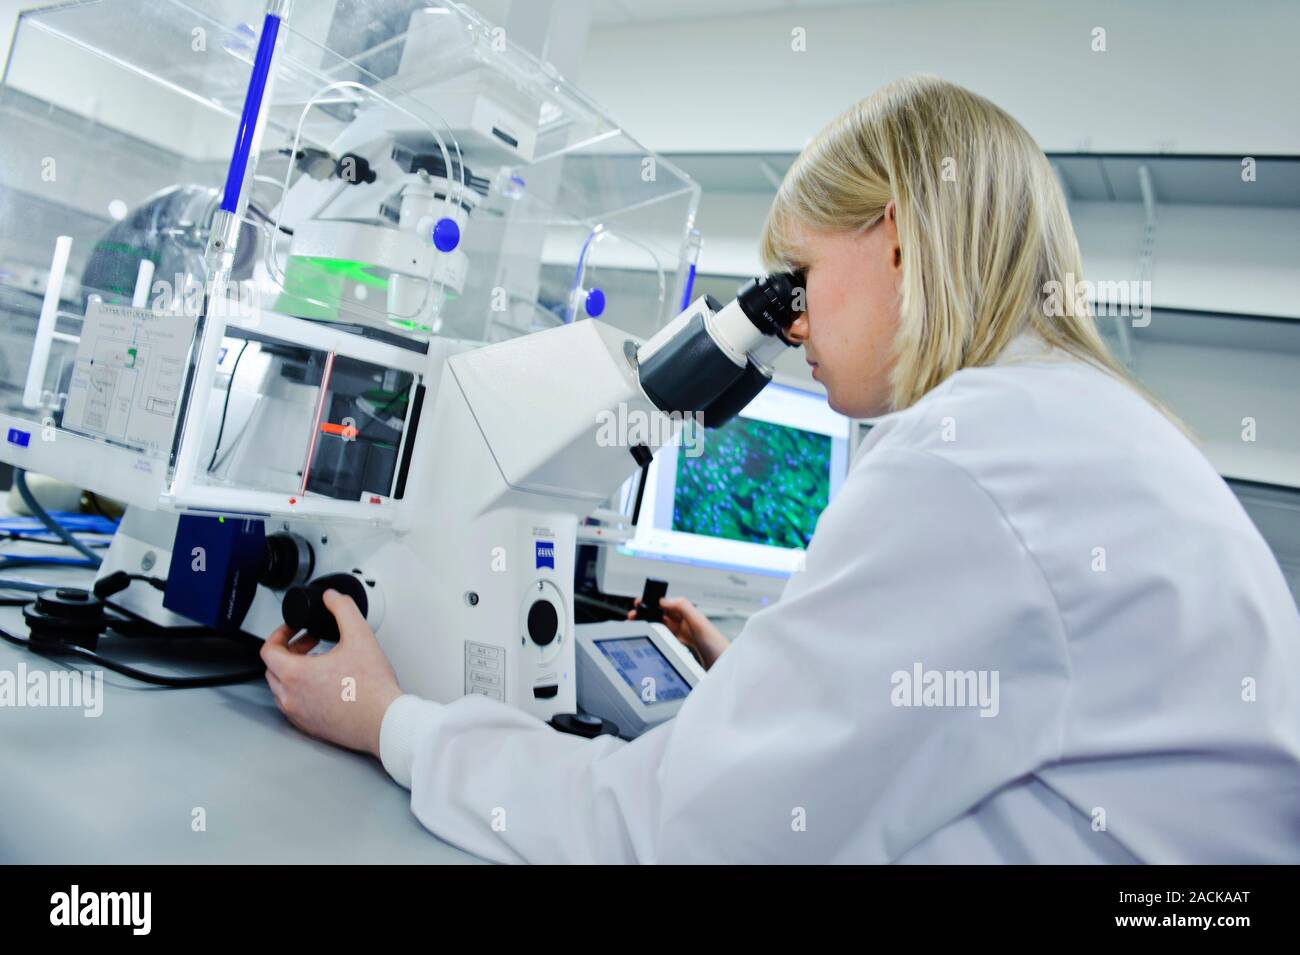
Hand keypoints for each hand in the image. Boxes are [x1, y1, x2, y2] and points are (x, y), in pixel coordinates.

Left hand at [260, 589, 402, 756]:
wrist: (384, 722)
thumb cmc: (372, 689)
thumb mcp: (360, 636)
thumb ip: (343, 609)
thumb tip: (333, 598)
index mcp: (295, 674)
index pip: (268, 650)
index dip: (280, 634)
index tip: (294, 630)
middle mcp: (291, 697)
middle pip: (273, 669)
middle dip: (289, 651)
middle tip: (309, 644)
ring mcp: (299, 715)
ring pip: (282, 689)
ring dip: (294, 672)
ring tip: (318, 663)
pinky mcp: (310, 727)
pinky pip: (295, 706)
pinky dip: (302, 692)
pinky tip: (325, 685)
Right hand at [629, 595, 729, 669]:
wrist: (728, 669)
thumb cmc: (719, 647)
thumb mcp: (700, 623)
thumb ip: (684, 608)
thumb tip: (665, 600)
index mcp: (691, 616)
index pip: (669, 604)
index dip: (655, 602)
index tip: (641, 602)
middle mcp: (689, 625)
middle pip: (664, 615)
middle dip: (649, 613)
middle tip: (634, 616)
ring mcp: (687, 638)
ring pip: (665, 627)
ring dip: (652, 625)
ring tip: (639, 626)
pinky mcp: (686, 652)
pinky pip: (669, 641)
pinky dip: (659, 638)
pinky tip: (653, 640)